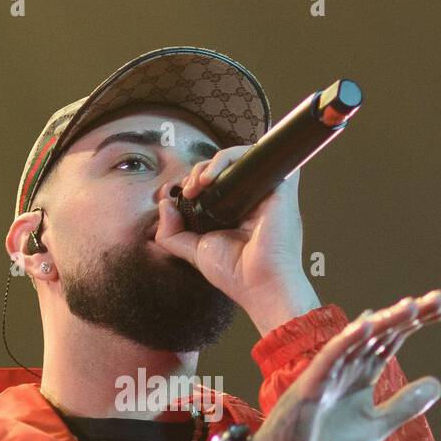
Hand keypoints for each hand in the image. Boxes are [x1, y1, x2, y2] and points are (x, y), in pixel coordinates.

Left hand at [153, 146, 308, 311]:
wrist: (259, 283)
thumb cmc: (236, 273)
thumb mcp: (194, 251)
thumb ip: (173, 233)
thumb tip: (163, 206)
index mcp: (236, 212)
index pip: (215, 183)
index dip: (195, 181)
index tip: (181, 195)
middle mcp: (251, 199)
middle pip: (224, 168)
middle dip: (199, 171)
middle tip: (189, 190)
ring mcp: (264, 191)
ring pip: (238, 158)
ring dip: (212, 163)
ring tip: (198, 182)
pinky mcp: (278, 186)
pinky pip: (255, 156)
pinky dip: (231, 157)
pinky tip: (213, 176)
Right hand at [242, 292, 440, 440]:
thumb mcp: (376, 425)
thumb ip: (403, 405)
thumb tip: (438, 384)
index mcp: (361, 374)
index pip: (391, 341)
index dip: (414, 324)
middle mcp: (347, 366)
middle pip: (380, 334)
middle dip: (407, 316)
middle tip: (439, 298)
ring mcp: (328, 373)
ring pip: (358, 340)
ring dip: (383, 322)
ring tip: (411, 305)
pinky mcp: (311, 385)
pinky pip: (329, 359)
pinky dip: (345, 341)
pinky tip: (364, 325)